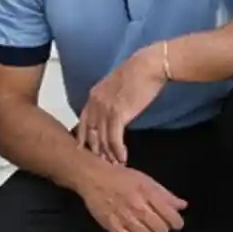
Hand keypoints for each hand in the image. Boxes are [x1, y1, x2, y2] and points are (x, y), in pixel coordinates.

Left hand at [75, 43, 167, 163]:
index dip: (84, 138)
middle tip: (101, 164)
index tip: (86, 151)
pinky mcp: (118, 113)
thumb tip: (114, 112)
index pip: (82, 121)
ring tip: (114, 166)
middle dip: (95, 150)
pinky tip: (122, 158)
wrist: (149, 65)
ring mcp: (104, 108)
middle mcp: (95, 103)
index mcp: (93, 96)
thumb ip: (110, 100)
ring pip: (101, 138)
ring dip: (107, 154)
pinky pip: (114, 138)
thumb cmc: (139, 74)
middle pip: (89, 133)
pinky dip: (117, 150)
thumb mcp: (117, 87)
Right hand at [77, 162, 187, 231]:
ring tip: (144, 229)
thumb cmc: (120, 177)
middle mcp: (139, 208)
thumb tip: (182, 205)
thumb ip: (165, 194)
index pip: (173, 219)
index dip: (176, 223)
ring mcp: (125, 218)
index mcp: (149, 194)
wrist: (93, 178)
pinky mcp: (112, 226)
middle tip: (156, 224)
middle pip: (161, 230)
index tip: (174, 223)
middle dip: (162, 228)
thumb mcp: (146, 180)